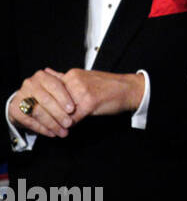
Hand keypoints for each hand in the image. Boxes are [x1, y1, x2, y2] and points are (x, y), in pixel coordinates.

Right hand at [8, 69, 76, 137]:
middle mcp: (30, 84)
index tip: (72, 109)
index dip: (64, 98)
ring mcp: (21, 96)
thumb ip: (69, 91)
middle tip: (69, 123)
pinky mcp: (15, 109)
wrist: (26, 102)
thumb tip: (83, 97)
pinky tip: (52, 133)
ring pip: (38, 111)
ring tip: (63, 132)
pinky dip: (42, 129)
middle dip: (58, 114)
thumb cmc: (48, 94)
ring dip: (52, 124)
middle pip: (46, 100)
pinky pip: (29, 121)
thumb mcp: (59, 89)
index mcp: (42, 76)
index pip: (55, 86)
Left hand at [22, 68, 144, 129]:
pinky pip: (73, 118)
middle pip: (52, 102)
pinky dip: (69, 125)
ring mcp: (82, 91)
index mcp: (72, 75)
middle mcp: (74, 81)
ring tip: (57, 128)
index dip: (45, 104)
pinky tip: (69, 128)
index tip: (42, 112)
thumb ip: (64, 77)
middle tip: (46, 124)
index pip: (48, 91)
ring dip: (57, 122)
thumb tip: (46, 72)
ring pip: (60, 111)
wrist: (129, 89)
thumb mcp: (84, 77)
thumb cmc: (108, 85)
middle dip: (49, 115)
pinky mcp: (89, 102)